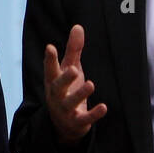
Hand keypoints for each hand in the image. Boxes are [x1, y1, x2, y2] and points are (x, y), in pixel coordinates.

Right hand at [44, 24, 106, 143]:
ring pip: (70, 103)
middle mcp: (57, 95)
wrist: (64, 126)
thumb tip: (78, 26)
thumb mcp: (69, 69)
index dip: (50, 59)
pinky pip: (85, 119)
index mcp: (53, 81)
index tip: (50, 47)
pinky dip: (93, 114)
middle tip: (73, 70)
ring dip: (80, 94)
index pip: (50, 69)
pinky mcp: (77, 122)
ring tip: (91, 84)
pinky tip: (104, 107)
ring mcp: (65, 110)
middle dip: (65, 79)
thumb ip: (73, 50)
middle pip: (58, 87)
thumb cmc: (67, 90)